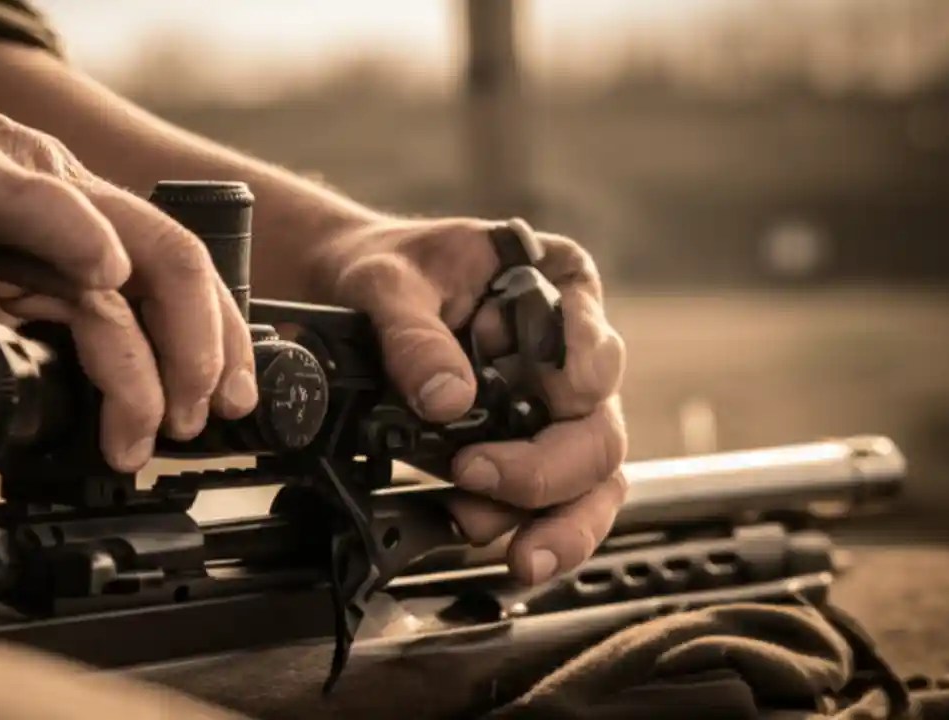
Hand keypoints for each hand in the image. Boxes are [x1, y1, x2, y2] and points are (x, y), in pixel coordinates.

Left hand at [323, 216, 627, 583]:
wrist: (349, 296)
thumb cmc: (388, 271)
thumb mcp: (387, 283)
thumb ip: (415, 335)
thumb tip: (446, 400)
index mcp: (558, 288)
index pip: (594, 343)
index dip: (573, 379)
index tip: (529, 398)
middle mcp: (572, 354)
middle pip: (599, 429)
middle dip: (548, 468)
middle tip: (476, 474)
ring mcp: (553, 411)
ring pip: (593, 481)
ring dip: (563, 525)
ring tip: (522, 559)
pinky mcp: (525, 452)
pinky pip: (555, 505)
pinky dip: (534, 533)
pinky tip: (497, 549)